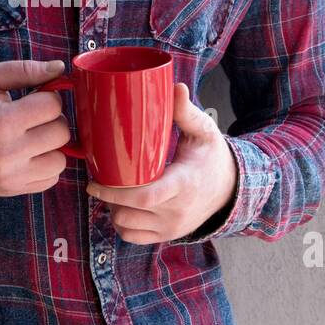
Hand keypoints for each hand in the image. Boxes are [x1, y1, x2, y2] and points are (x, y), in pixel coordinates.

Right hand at [0, 59, 71, 195]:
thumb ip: (25, 69)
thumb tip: (60, 68)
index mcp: (1, 120)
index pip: (53, 106)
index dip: (48, 97)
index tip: (34, 99)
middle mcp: (8, 152)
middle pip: (61, 133)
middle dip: (52, 120)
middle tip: (33, 118)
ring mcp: (12, 176)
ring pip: (61, 160)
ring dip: (52, 146)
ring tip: (33, 138)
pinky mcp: (13, 190)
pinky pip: (51, 179)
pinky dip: (46, 166)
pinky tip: (29, 155)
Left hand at [85, 83, 237, 243]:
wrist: (231, 188)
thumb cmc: (212, 156)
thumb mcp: (204, 131)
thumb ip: (185, 112)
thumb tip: (174, 86)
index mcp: (183, 184)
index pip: (144, 196)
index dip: (114, 193)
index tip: (94, 182)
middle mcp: (177, 210)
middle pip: (129, 213)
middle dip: (108, 199)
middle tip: (100, 180)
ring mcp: (172, 227)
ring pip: (127, 227)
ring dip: (113, 211)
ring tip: (111, 192)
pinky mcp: (168, 235)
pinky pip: (134, 238)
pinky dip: (122, 226)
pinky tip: (122, 208)